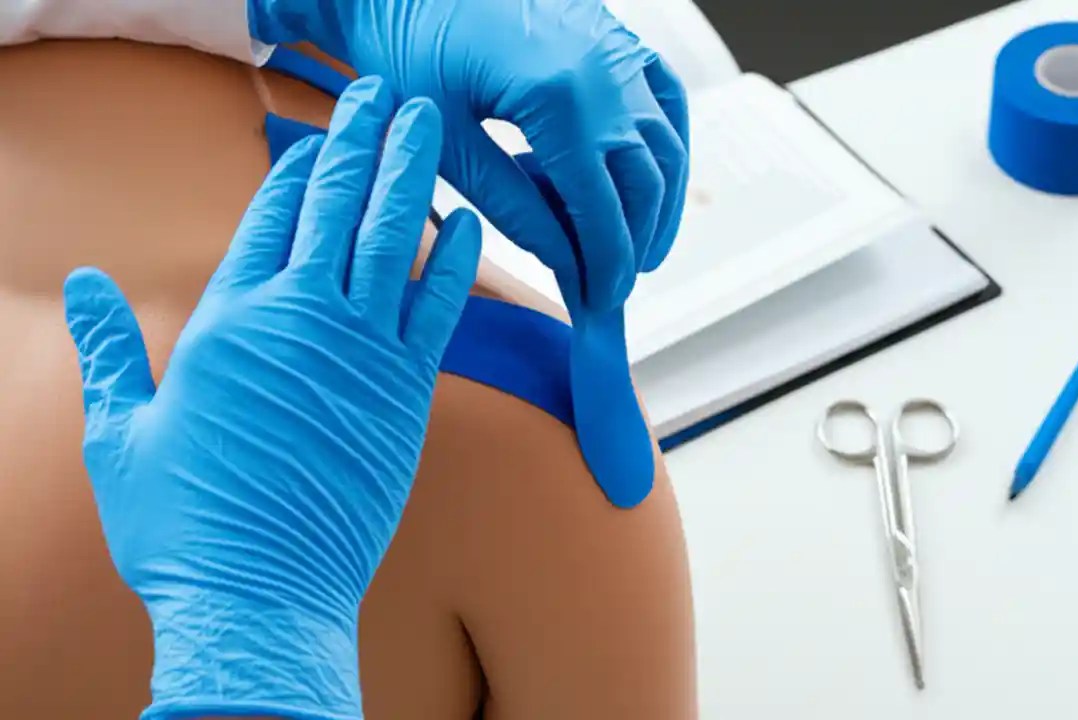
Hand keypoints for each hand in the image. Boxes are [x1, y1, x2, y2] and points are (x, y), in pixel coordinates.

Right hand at [63, 77, 479, 719]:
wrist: (259, 595)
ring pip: (390, 240)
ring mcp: (360, 354)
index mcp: (229, 323)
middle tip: (377, 93)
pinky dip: (454, 261)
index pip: (267, 219)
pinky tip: (468, 222)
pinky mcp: (407, 392)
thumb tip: (87, 286)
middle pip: (332, 209)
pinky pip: (438, 308)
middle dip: (355, 143)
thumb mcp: (122, 432)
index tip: (313, 138)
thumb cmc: (185, 522)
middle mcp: (299, 323)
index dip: (294, 171)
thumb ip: (112, 351)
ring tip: (421, 122)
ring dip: (408, 175)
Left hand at [251, 0, 690, 312]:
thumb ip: (511, 205)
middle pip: (645, 180)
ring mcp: (616, 47)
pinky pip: (663, 97)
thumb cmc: (407, 46)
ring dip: (659, 203)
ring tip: (639, 250)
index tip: (603, 301)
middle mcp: (602, 68)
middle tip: (616, 286)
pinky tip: (651, 179)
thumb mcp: (446, 140)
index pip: (603, 206)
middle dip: (636, 243)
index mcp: (557, 96)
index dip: (608, 263)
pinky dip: (665, 144)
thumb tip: (565, 261)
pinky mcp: (614, 35)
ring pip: (664, 142)